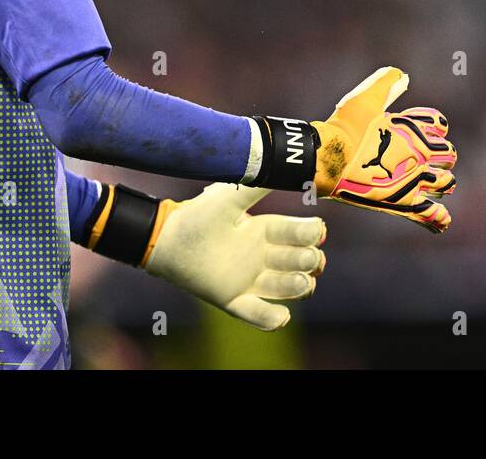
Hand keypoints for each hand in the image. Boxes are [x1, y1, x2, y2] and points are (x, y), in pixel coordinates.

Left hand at [143, 182, 326, 330]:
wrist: (166, 240)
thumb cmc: (198, 215)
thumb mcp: (230, 197)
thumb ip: (258, 184)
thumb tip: (287, 166)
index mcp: (262, 230)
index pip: (297, 233)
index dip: (311, 233)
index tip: (318, 231)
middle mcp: (260, 256)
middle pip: (298, 261)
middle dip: (309, 260)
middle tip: (310, 258)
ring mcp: (247, 279)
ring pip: (285, 288)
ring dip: (298, 287)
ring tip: (303, 282)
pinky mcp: (231, 299)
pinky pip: (256, 315)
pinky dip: (271, 319)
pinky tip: (281, 316)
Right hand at [312, 67, 456, 232]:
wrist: (329, 159)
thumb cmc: (345, 127)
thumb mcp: (364, 97)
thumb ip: (385, 82)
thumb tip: (402, 74)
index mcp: (413, 130)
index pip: (440, 126)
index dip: (434, 127)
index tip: (425, 130)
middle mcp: (419, 155)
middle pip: (448, 155)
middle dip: (442, 155)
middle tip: (430, 158)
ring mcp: (413, 180)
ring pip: (445, 183)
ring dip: (443, 182)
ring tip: (437, 183)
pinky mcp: (401, 202)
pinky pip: (429, 214)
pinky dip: (438, 218)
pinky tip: (444, 220)